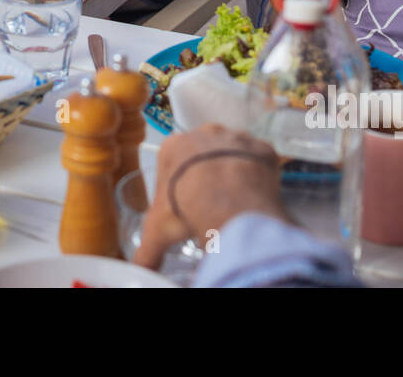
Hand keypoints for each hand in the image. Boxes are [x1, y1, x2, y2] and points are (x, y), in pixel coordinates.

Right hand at [133, 125, 282, 269]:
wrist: (225, 197)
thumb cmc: (185, 204)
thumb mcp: (157, 230)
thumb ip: (147, 249)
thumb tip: (141, 268)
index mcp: (174, 147)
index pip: (173, 164)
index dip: (178, 186)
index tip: (184, 205)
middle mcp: (204, 134)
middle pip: (205, 155)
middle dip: (208, 175)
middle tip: (211, 204)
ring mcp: (235, 138)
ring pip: (235, 154)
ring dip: (235, 173)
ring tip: (236, 202)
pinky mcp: (262, 147)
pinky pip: (261, 160)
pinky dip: (260, 175)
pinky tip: (256, 195)